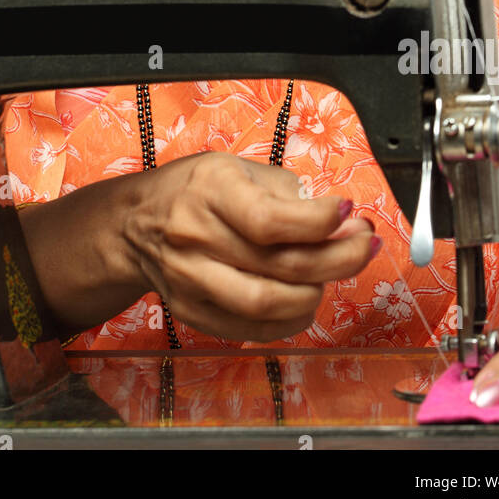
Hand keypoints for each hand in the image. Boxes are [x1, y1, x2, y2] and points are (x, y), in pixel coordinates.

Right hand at [124, 150, 380, 342]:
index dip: (320, 222)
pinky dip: (292, 318)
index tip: (348, 212)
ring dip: (317, 292)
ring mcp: (192, 281)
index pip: (271, 220)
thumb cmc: (194, 191)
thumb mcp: (236, 169)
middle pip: (282, 266)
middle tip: (364, 246)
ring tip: (331, 272)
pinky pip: (256, 330)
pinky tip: (306, 295)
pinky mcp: (194, 314)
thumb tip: (339, 220)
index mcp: (210, 191)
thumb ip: (286, 192)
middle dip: (339, 258)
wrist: (134, 226)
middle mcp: (197, 237)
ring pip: (271, 305)